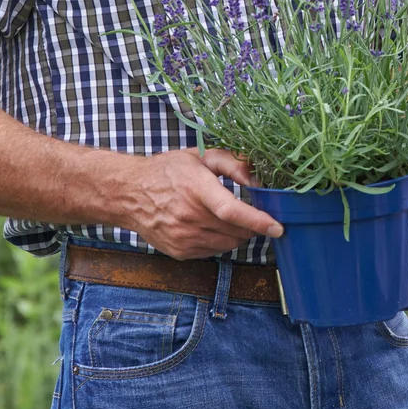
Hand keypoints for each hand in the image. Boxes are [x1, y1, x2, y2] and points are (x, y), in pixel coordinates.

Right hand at [117, 148, 283, 259]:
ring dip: (237, 234)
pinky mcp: (179, 252)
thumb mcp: (201, 156)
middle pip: (236, 231)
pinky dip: (221, 241)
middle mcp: (189, 217)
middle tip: (251, 211)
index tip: (278, 227)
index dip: (258, 221)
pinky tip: (210, 225)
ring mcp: (183, 238)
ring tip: (228, 217)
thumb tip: (258, 179)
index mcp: (196, 189)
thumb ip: (233, 163)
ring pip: (228, 244)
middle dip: (252, 225)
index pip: (232, 211)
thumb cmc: (168, 171)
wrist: (129, 193)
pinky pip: (213, 251)